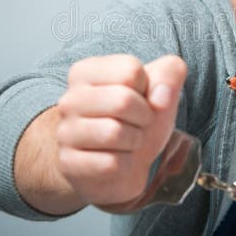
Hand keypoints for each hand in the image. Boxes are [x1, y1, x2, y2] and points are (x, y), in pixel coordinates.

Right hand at [55, 54, 186, 206]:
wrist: (121, 165)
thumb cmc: (137, 120)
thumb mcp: (160, 89)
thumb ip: (170, 73)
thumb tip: (162, 96)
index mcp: (85, 72)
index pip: (131, 70)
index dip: (147, 89)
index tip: (139, 99)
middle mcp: (69, 100)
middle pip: (123, 100)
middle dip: (143, 117)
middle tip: (137, 124)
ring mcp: (65, 133)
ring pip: (115, 133)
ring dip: (134, 141)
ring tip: (126, 142)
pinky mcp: (69, 165)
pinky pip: (111, 164)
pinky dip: (125, 166)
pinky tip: (115, 162)